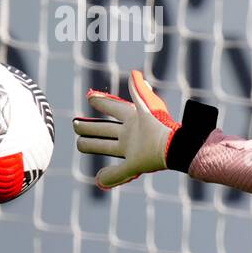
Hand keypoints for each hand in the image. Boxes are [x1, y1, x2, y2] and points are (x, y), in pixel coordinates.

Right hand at [73, 70, 181, 189]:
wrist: (176, 147)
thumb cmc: (162, 126)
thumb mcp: (149, 106)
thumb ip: (139, 92)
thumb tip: (134, 73)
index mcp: (133, 119)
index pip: (113, 109)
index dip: (102, 103)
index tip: (90, 97)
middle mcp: (130, 134)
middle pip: (105, 130)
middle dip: (91, 127)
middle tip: (75, 124)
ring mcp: (132, 150)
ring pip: (106, 147)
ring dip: (93, 146)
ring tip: (79, 144)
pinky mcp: (134, 165)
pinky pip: (119, 172)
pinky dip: (109, 177)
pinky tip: (100, 180)